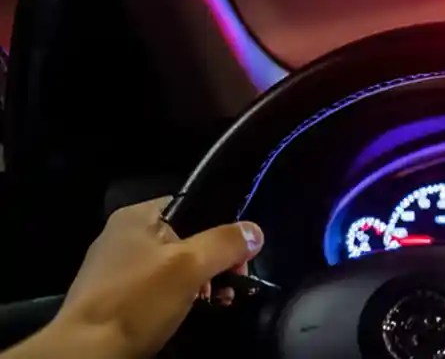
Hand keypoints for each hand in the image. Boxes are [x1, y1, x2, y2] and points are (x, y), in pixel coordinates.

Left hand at [6, 197, 262, 358]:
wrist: (85, 354)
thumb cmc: (137, 302)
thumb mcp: (190, 267)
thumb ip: (226, 243)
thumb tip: (255, 231)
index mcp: (137, 216)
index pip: (194, 205)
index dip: (223, 228)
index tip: (239, 257)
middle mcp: (124, 236)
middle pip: (188, 238)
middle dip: (214, 263)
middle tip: (227, 286)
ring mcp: (117, 268)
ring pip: (174, 267)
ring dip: (200, 284)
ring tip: (212, 304)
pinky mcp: (115, 298)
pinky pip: (157, 289)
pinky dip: (178, 299)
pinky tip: (187, 315)